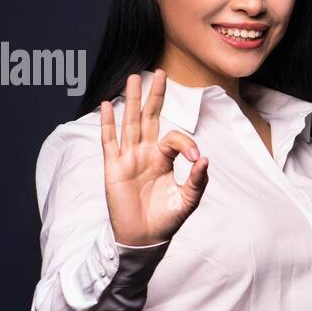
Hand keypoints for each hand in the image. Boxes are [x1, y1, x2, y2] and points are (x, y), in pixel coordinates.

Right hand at [101, 69, 209, 246]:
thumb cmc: (165, 220)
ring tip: (133, 78)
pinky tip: (106, 105)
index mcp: (164, 159)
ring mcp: (127, 158)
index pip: (174, 138)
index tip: (196, 157)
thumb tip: (205, 159)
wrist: (144, 238)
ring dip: (131, 101)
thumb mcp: (188, 200)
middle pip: (149, 118)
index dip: (186, 143)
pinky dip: (107, 123)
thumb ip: (197, 180)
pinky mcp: (113, 168)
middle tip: (159, 72)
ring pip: (129, 123)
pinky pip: (108, 141)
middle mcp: (145, 154)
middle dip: (154, 96)